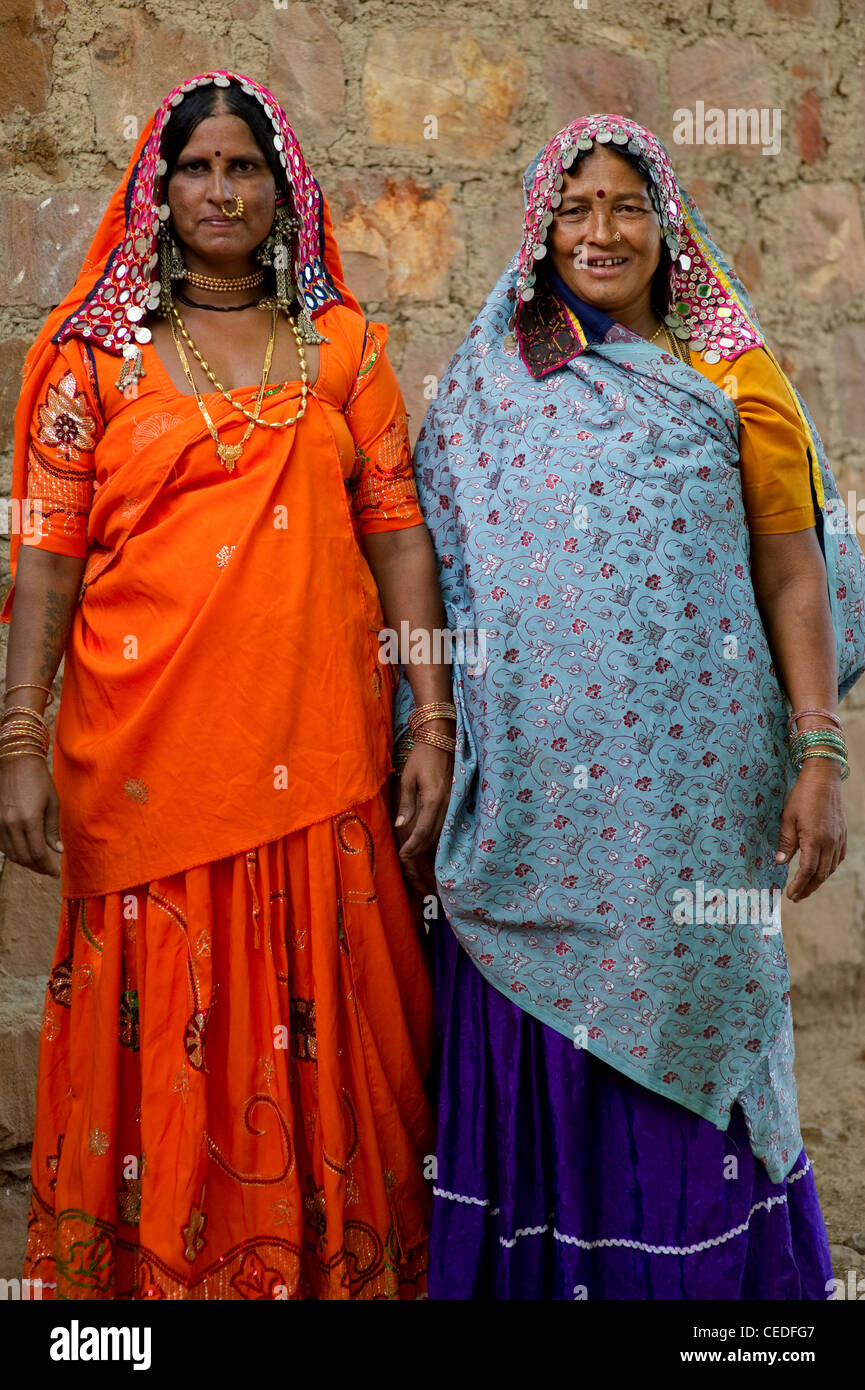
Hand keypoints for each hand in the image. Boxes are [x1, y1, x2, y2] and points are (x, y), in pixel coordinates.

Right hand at [0, 755, 62, 876]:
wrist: (15, 762)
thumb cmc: (39, 780)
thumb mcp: (52, 803)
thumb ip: (53, 829)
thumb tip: (58, 850)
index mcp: (29, 820)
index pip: (37, 854)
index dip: (46, 867)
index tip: (54, 872)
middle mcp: (11, 825)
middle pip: (23, 857)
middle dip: (36, 867)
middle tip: (48, 870)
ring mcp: (0, 823)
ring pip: (11, 854)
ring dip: (24, 862)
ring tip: (37, 863)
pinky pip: (2, 845)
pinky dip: (13, 853)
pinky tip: (23, 853)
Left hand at [393, 742, 452, 895]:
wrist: (444, 739)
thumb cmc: (423, 757)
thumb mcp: (408, 778)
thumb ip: (406, 804)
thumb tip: (400, 826)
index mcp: (434, 799)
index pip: (422, 831)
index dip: (412, 848)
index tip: (403, 859)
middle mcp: (448, 805)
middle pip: (435, 840)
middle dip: (424, 859)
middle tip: (417, 878)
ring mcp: (456, 806)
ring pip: (444, 838)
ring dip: (436, 857)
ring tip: (431, 877)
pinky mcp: (458, 805)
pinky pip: (450, 830)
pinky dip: (443, 844)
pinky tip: (440, 857)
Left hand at [775, 757, 845, 901]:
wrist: (824, 779)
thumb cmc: (802, 796)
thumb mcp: (788, 818)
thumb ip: (785, 843)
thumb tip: (779, 862)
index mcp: (815, 840)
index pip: (807, 871)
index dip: (799, 885)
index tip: (790, 895)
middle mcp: (830, 843)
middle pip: (820, 874)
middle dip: (808, 888)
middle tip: (796, 897)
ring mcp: (838, 839)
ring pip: (830, 868)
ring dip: (818, 881)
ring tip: (806, 888)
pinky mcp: (842, 834)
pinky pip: (838, 858)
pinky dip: (829, 869)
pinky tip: (821, 872)